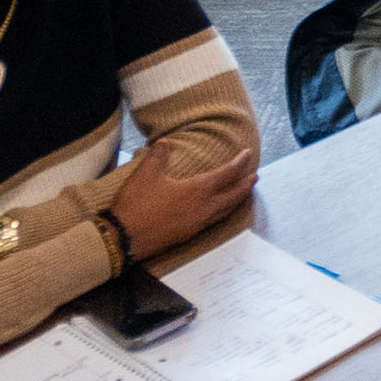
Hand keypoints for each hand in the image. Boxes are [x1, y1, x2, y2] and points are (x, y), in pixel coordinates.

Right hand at [109, 146, 259, 254]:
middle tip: (256, 176)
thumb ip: (158, 155)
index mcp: (197, 190)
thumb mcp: (145, 173)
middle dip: (246, 184)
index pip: (226, 174)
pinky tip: (220, 211)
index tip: (248, 154)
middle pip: (234, 194)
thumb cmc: (136, 205)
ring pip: (227, 209)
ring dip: (238, 199)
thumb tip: (165, 142)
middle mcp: (204, 207)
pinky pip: (216, 220)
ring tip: (244, 192)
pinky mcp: (190, 234)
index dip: (239, 163)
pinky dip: (225, 211)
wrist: (125, 238)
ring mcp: (199, 223)